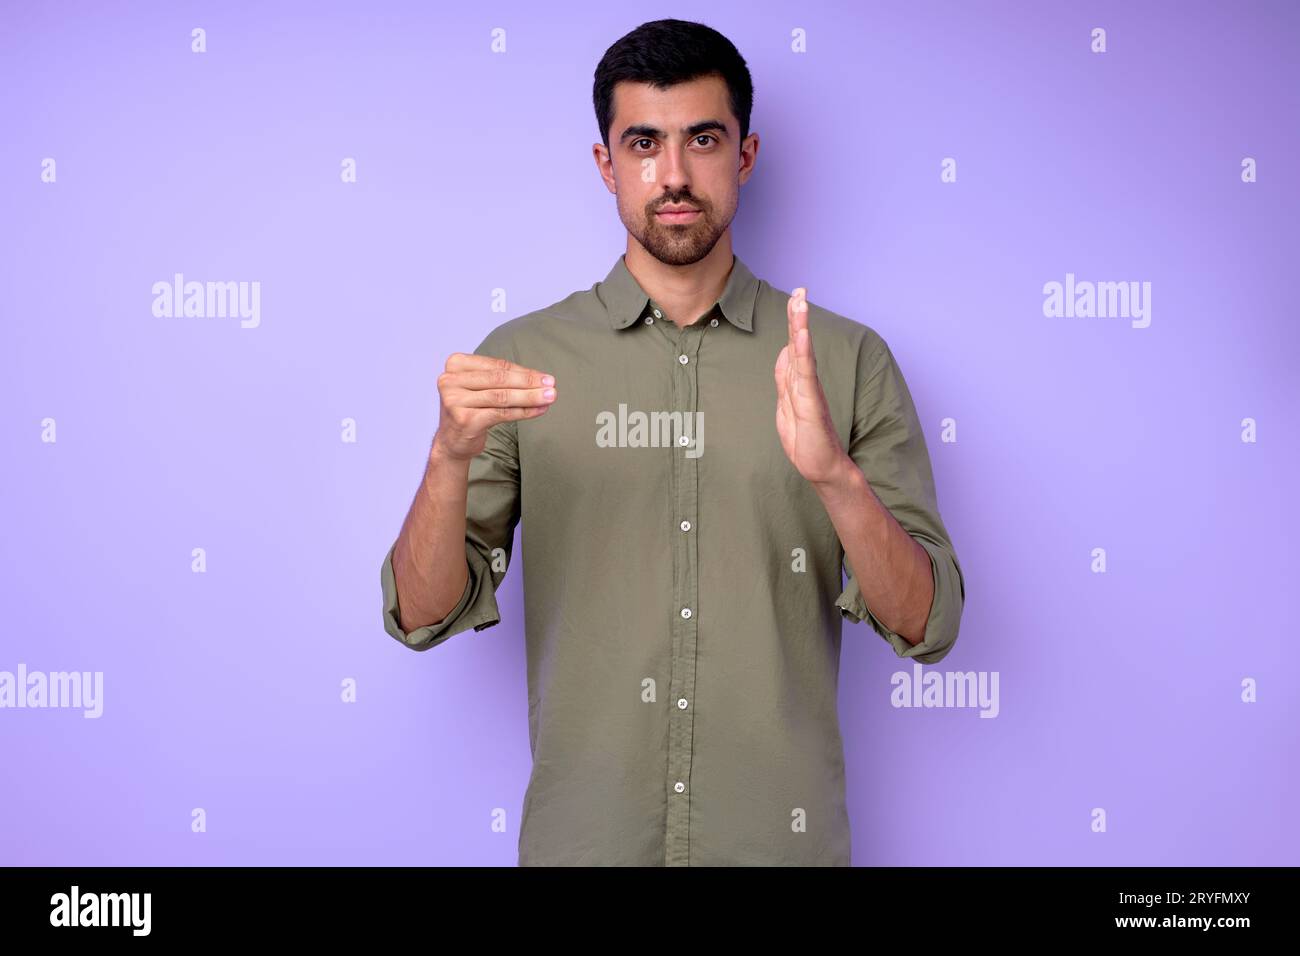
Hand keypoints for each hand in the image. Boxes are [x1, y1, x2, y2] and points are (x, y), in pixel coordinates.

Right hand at [433, 353, 555, 461]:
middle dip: (529, 382)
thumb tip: (540, 378)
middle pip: (499, 379)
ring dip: (530, 397)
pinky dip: (523, 411)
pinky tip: (538, 410)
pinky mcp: (464, 420)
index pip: (497, 366)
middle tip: (551, 385)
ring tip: (550, 397)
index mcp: (455, 364)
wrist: (452, 441)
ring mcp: (455, 400)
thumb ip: (504, 379)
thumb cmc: (471, 409)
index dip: (523, 371)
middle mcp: (450, 380)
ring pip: (502, 396)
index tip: (545, 377)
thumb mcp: (482, 388)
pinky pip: (501, 413)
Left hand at [774, 288, 848, 484]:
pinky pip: (806, 374)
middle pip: (798, 343)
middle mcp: (805, 383)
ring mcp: (809, 392)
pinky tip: (801, 335)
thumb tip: (784, 353)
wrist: (823, 469)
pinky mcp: (812, 404)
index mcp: (797, 383)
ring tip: (800, 301)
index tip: (794, 299)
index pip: (792, 347)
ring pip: (802, 353)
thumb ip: (785, 380)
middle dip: (797, 315)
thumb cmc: (807, 442)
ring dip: (800, 326)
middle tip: (800, 288)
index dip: (792, 324)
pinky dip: (803, 352)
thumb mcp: (786, 407)